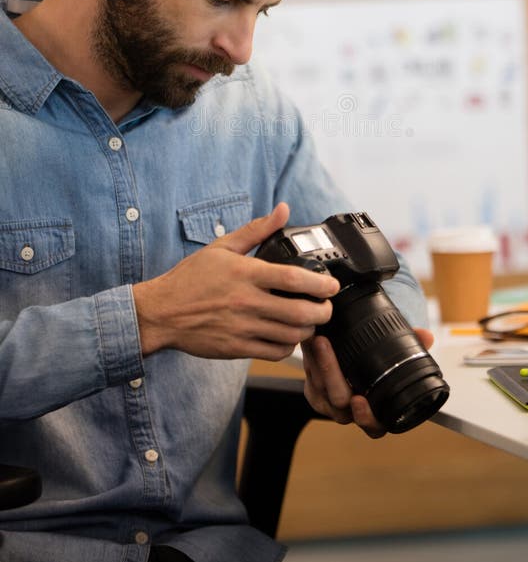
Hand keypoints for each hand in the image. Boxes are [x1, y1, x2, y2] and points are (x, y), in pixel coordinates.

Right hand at [133, 202, 339, 360]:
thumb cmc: (191, 279)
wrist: (161, 312)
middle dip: (323, 312)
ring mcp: (242, 327)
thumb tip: (283, 209)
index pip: (293, 278)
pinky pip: (274, 352)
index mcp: (246, 273)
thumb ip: (257, 230)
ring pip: (291, 335)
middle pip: (300, 312)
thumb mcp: (222, 247)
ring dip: (308, 330)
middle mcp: (247, 301)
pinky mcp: (237, 348)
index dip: (320, 284)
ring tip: (311, 322)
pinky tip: (288, 337)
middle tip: (327, 307)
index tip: (332, 286)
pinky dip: (288, 346)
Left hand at [301, 327, 434, 439]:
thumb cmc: (379, 367)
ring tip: (317, 337)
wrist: (352, 366)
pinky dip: (310, 360)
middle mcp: (353, 414)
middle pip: (340, 401)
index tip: (359, 400)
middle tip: (325, 345)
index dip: (367, 417)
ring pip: (322, 388)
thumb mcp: (396, 357)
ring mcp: (332, 406)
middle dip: (331, 372)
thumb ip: (412, 345)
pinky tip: (310, 342)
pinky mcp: (315, 395)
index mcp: (377, 414)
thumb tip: (426, 336)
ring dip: (318, 361)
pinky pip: (311, 381)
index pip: (374, 426)